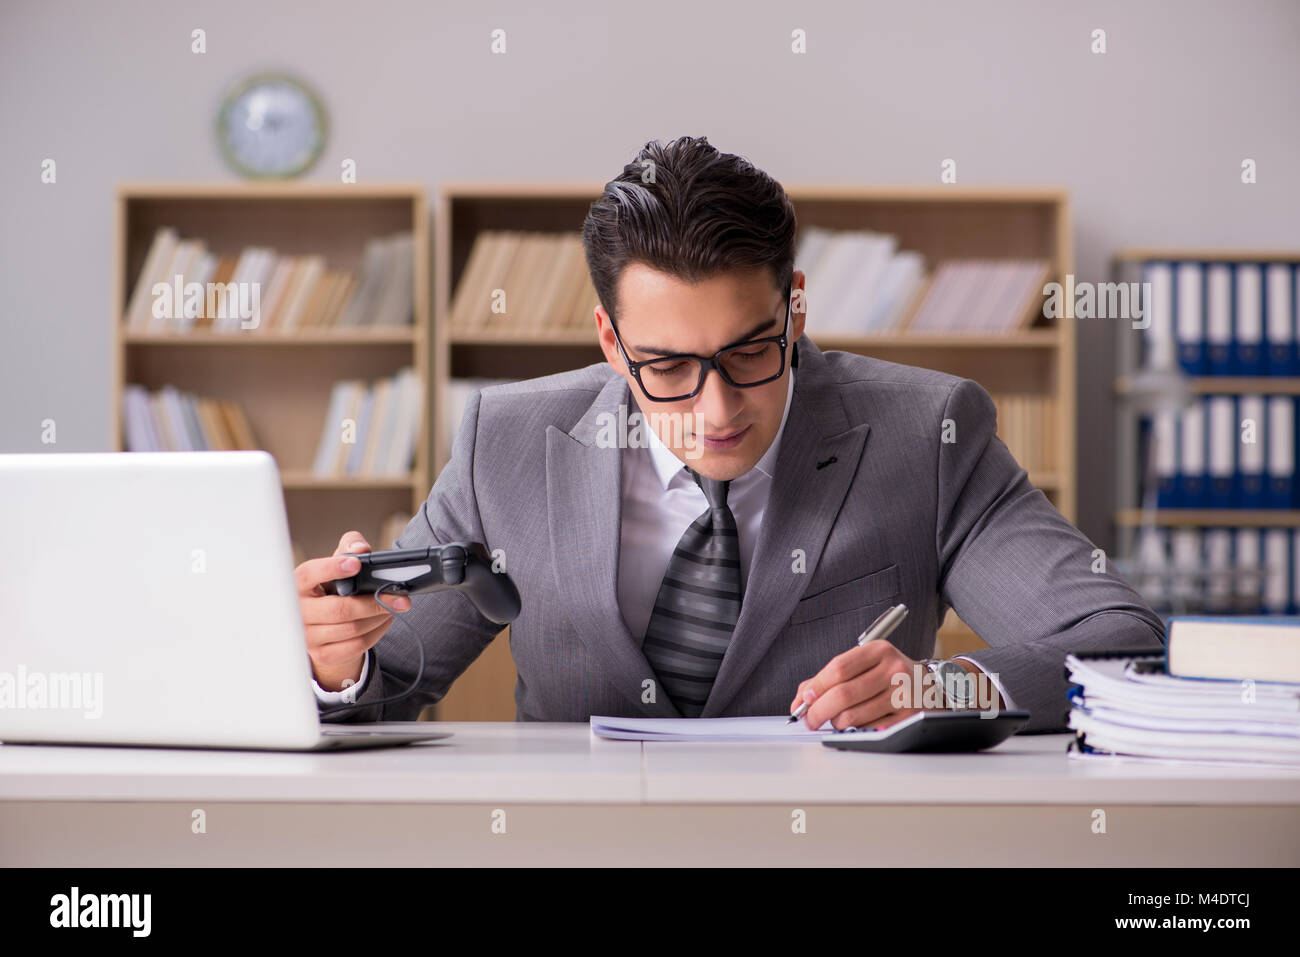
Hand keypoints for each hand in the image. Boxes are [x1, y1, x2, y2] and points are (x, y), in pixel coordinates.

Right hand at [296, 531, 409, 691]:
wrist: (325, 621)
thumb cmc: (333, 585)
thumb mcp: (339, 562)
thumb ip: (350, 546)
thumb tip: (361, 548)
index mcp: (299, 583)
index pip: (311, 574)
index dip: (332, 568)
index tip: (356, 564)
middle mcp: (298, 611)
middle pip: (340, 609)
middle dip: (375, 602)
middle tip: (400, 597)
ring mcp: (308, 636)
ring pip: (352, 629)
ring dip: (379, 617)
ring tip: (392, 606)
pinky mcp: (322, 654)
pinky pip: (357, 646)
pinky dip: (377, 632)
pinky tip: (384, 621)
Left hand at [789, 640, 937, 731]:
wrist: (931, 687)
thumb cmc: (889, 676)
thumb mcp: (864, 665)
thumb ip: (830, 677)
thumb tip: (800, 700)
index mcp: (879, 651)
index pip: (839, 668)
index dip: (817, 686)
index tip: (805, 699)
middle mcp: (894, 670)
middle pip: (843, 694)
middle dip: (818, 711)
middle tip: (809, 719)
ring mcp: (903, 696)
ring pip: (853, 716)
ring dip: (836, 723)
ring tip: (835, 720)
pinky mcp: (908, 718)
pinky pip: (869, 730)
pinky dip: (855, 731)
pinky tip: (856, 725)